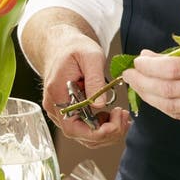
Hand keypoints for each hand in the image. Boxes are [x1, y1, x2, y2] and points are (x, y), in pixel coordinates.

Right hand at [42, 28, 131, 147]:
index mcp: (58, 94)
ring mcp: (61, 112)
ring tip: (122, 115)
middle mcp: (55, 108)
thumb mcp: (90, 56)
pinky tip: (114, 116)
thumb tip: (100, 105)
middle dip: (106, 132)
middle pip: (80, 135)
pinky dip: (102, 127)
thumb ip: (95, 80)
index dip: (95, 133)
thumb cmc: (75, 47)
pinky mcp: (69, 111)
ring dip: (106, 131)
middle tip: (123, 116)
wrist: (62, 45)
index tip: (115, 124)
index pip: (73, 127)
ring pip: (84, 135)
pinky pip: (84, 127)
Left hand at [123, 49, 179, 127]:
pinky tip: (156, 95)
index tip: (138, 59)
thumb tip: (154, 56)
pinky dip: (165, 105)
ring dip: (150, 96)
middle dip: (143, 83)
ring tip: (138, 84)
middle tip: (130, 73)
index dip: (151, 66)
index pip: (175, 70)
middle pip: (169, 93)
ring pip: (173, 108)